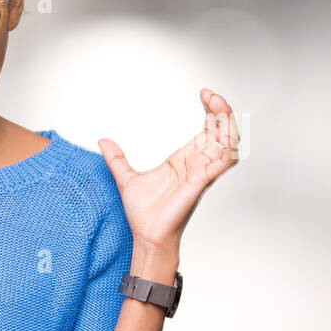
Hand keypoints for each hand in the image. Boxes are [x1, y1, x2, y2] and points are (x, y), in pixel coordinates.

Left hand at [98, 88, 239, 254]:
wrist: (146, 235)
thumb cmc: (144, 213)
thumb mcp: (126, 178)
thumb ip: (117, 158)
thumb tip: (103, 141)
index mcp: (185, 159)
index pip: (208, 129)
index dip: (211, 110)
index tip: (203, 94)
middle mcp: (198, 163)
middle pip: (222, 131)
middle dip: (222, 110)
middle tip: (211, 96)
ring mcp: (202, 173)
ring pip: (227, 143)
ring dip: (227, 124)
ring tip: (217, 106)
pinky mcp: (200, 183)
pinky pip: (222, 164)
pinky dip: (227, 150)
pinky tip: (224, 138)